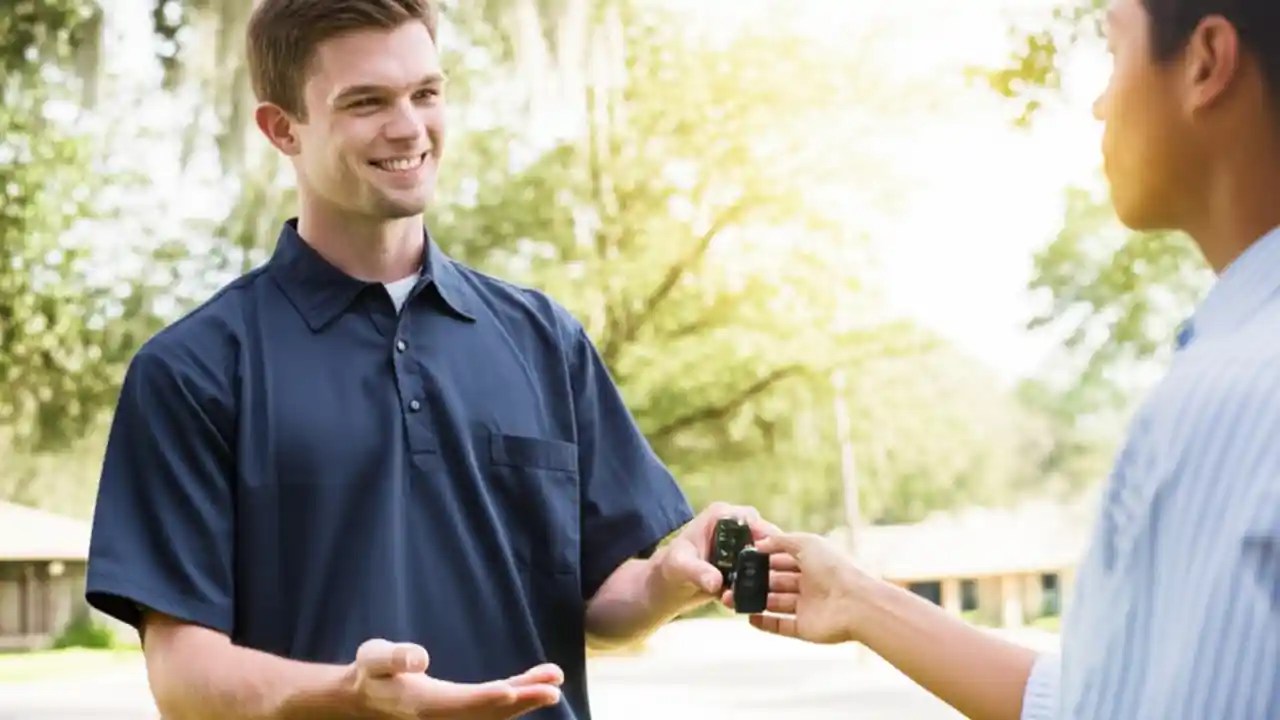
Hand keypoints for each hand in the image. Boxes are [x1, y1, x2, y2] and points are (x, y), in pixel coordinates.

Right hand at [348, 639, 563, 718]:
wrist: (364, 699)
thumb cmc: (369, 674)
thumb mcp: (373, 658)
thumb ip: (393, 657)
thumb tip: (419, 658)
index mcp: (423, 705)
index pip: (460, 703)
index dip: (485, 699)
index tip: (512, 690)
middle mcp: (442, 718)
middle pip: (487, 712)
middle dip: (522, 701)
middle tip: (553, 688)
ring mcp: (453, 718)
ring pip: (494, 713)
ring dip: (525, 698)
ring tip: (553, 681)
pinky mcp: (460, 712)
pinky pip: (491, 708)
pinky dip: (515, 697)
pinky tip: (531, 686)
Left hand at [649, 501, 779, 608]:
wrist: (668, 586)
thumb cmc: (670, 568)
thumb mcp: (680, 567)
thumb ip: (698, 572)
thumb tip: (716, 582)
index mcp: (721, 516)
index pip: (752, 519)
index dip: (766, 535)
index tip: (772, 556)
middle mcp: (735, 527)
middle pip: (767, 537)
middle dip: (773, 558)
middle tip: (775, 579)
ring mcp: (742, 546)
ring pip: (768, 556)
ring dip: (769, 574)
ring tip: (765, 593)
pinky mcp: (745, 563)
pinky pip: (762, 571)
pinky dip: (762, 585)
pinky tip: (758, 599)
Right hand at [733, 531, 865, 644]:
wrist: (856, 604)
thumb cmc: (833, 569)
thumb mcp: (806, 543)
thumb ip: (780, 541)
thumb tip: (759, 544)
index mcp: (812, 563)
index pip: (783, 560)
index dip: (765, 559)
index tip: (744, 558)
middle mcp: (810, 585)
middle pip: (777, 583)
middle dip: (756, 581)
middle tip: (735, 580)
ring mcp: (807, 608)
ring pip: (776, 604)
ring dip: (755, 601)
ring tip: (733, 599)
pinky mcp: (805, 628)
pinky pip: (781, 626)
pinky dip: (765, 623)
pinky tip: (749, 617)